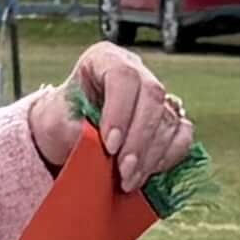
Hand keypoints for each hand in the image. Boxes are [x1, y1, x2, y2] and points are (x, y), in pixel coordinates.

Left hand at [34, 45, 194, 192]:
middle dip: (139, 139)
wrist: (67, 136)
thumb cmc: (61, 124)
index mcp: (104, 59)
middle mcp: (135, 71)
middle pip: (152, 96)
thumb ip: (79, 131)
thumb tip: (101, 148)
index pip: (123, 76)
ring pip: (169, 119)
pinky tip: (147, 173)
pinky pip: (182, 136)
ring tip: (129, 180)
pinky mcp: (169, 118)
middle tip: (124, 171)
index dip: (120, 111)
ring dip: (152, 155)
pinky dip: (167, 157)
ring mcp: (155, 94)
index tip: (110, 145)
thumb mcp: (57, 124)